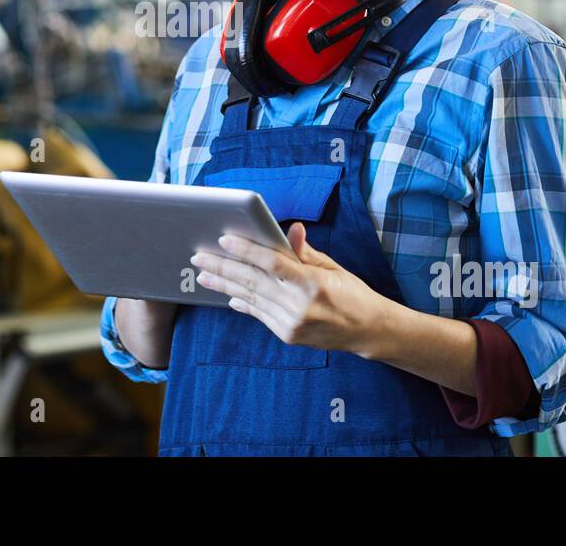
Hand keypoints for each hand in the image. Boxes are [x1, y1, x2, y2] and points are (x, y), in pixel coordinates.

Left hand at [189, 222, 387, 354]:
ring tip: (203, 275)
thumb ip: (305, 251)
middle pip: (253, 281)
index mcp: (313, 283)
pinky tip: (226, 295)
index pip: (273, 263)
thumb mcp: (332, 267)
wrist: (366, 330)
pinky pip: (259, 315)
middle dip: (223, 268)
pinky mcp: (287, 335)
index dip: (247, 250)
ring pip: (251, 299)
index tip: (224, 238)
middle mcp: (299, 305)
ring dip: (224, 286)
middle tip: (199, 257)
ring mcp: (291, 323)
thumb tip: (291, 228)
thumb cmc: (351, 292)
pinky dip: (242, 303)